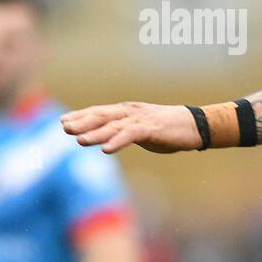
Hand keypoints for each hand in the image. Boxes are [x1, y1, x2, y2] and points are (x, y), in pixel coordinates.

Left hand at [61, 102, 202, 153]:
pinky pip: (131, 135)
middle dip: (82, 122)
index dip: (81, 116)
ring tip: (79, 140)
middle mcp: (131, 113)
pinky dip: (117, 141)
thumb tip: (111, 140)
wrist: (197, 125)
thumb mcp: (144, 129)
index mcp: (129, 112)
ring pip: (113, 125)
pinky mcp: (152, 129)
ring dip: (95, 133)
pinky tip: (106, 149)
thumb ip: (126, 132)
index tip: (64, 121)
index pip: (100, 112)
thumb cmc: (171, 129)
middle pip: (102, 116)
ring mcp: (141, 120)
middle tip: (65, 128)